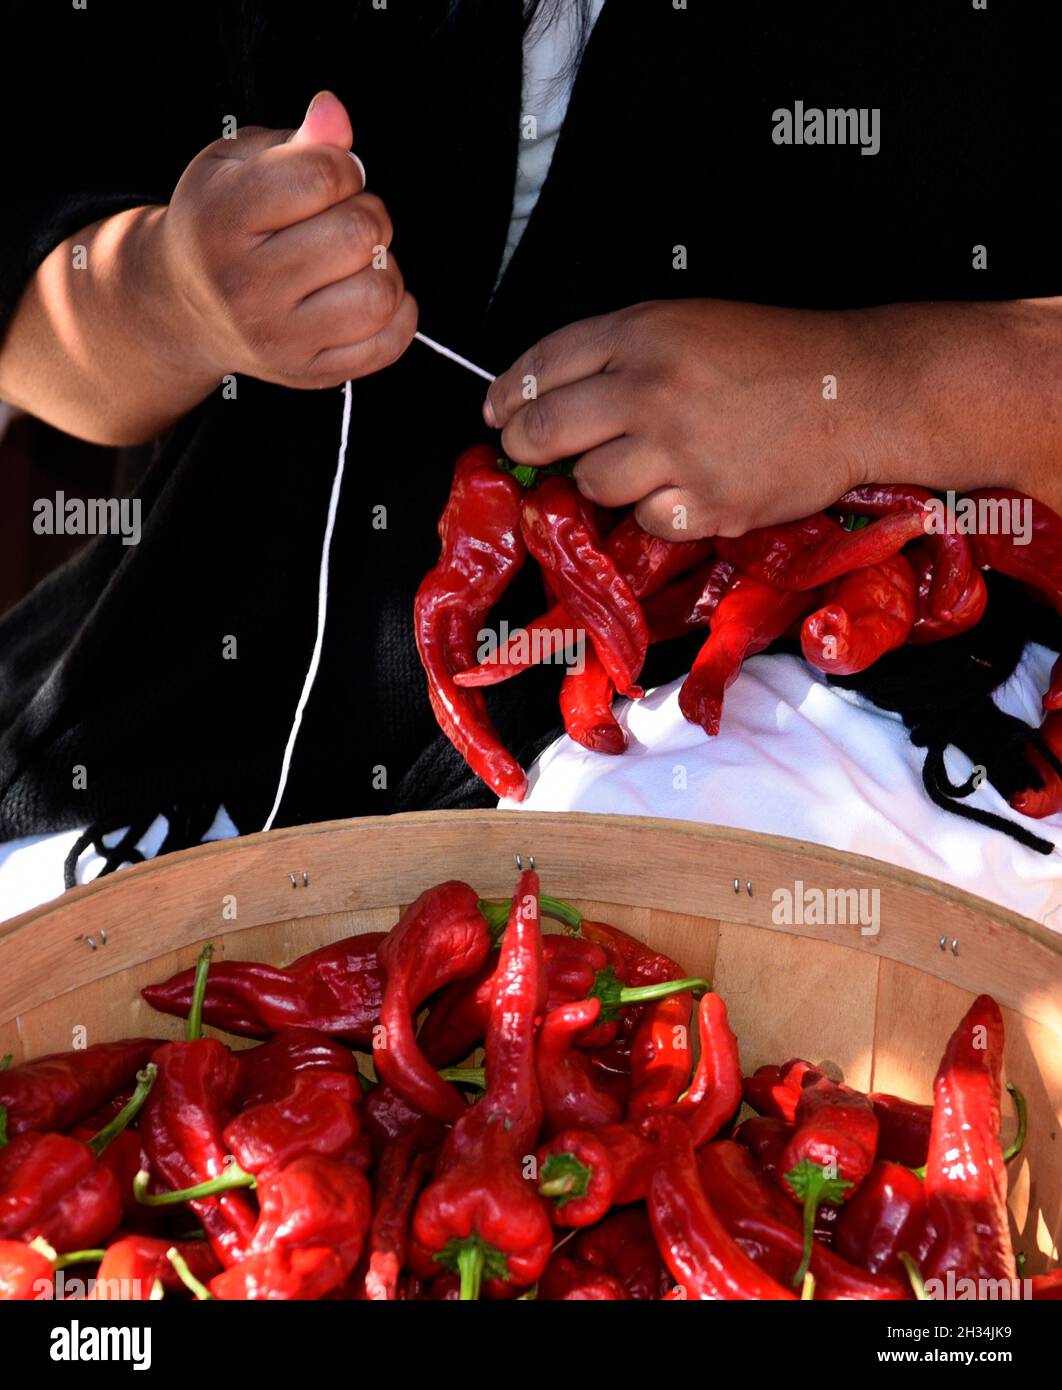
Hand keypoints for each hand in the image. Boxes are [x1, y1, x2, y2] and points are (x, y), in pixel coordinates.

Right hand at [154, 91, 416, 389]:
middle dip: (367, 215)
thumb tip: (335, 115)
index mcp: (223, 218)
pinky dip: (396, 314)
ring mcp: (278, 337)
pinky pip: (387, 343)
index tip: (330, 178)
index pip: (323, 176)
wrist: (181, 306)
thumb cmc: (220, 224)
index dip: (344, 168)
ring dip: (382, 267)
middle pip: (359, 235)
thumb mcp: (238, 165)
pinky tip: (367, 294)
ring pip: (379, 293)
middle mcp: (246, 285)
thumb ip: (297, 141)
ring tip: (353, 262)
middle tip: (342, 221)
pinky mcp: (307, 373)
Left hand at [484, 299, 884, 539]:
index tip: (499, 414)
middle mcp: (651, 387)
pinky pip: (647, 520)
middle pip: (547, 430)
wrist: (855, 389)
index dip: (509, 395)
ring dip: (604, 481)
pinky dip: (658, 511)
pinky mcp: (706, 501)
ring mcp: (677, 448)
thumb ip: (621, 354)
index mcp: (643, 332)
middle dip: (528, 447)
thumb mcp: (690, 323)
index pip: (543, 364)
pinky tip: (689, 487)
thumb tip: (549, 395)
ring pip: (593, 483)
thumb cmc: (776, 355)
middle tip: (534, 454)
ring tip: (644, 464)